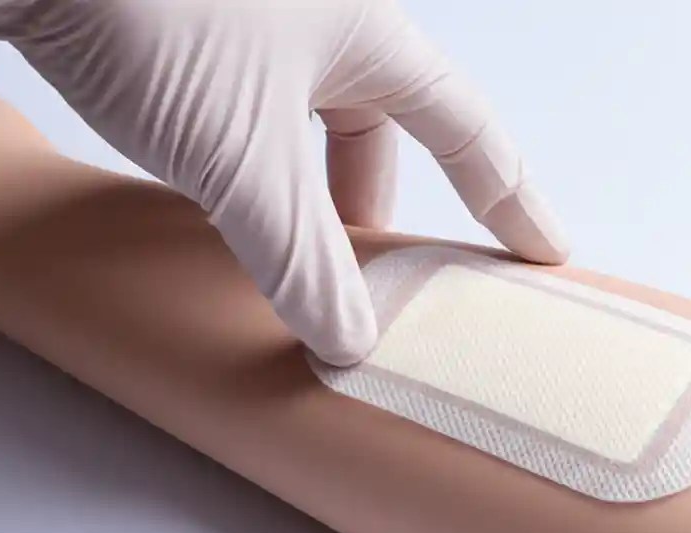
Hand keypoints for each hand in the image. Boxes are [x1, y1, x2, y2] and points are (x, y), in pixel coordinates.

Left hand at [0, 0, 569, 364]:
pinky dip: (255, 180)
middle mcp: (322, 23)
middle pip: (384, 135)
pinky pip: (253, 125)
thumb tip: (349, 339)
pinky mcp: (189, 37)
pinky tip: (226, 216)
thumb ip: (301, 258)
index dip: (512, 198)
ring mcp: (255, 28)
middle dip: (381, 216)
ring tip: (295, 266)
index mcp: (370, 33)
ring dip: (309, 202)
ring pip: (310, 132)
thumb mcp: (242, 157)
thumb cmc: (148, 7)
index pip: (470, 130)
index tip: (542, 252)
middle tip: (385, 290)